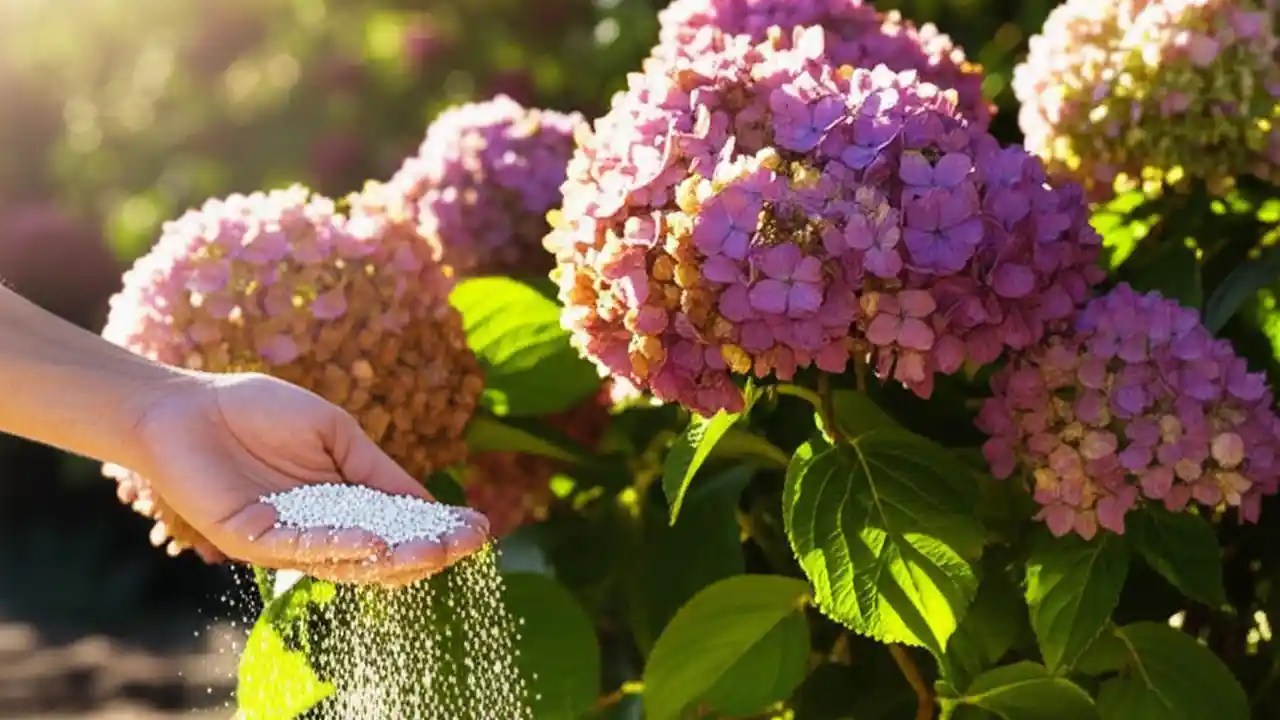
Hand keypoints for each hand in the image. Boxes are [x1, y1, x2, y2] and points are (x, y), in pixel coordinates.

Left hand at [126, 371, 488, 586]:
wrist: (187, 407)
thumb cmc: (259, 411)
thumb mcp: (335, 434)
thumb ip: (376, 471)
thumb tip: (428, 506)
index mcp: (343, 503)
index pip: (400, 526)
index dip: (440, 529)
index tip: (481, 528)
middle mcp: (319, 530)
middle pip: (381, 554)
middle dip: (425, 551)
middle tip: (462, 545)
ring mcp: (285, 540)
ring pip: (347, 562)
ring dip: (391, 557)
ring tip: (430, 549)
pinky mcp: (251, 540)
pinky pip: (301, 548)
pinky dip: (339, 544)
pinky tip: (372, 538)